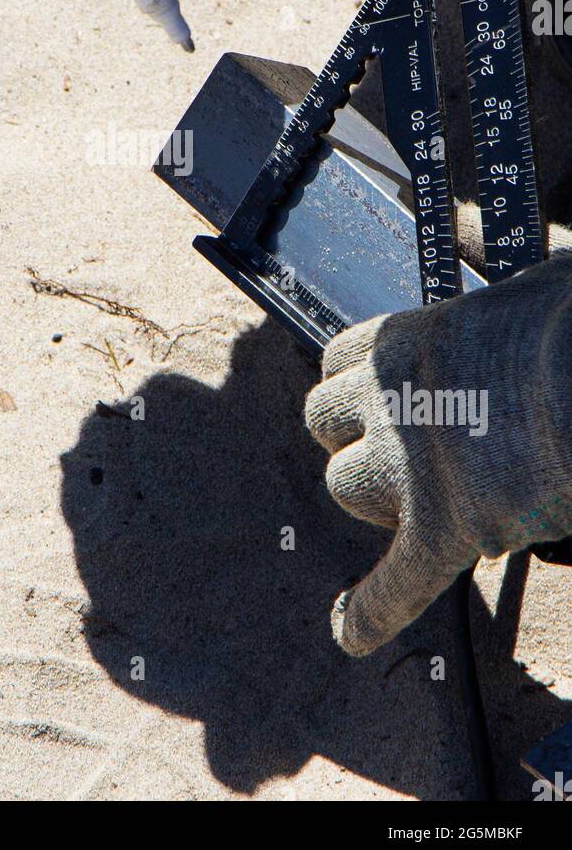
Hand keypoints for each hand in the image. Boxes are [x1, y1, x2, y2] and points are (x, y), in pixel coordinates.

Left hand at [305, 213, 571, 655]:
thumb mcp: (522, 272)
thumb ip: (479, 250)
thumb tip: (464, 216)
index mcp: (402, 341)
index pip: (338, 362)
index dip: (362, 384)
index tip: (388, 396)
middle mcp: (387, 400)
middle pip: (326, 423)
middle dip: (358, 436)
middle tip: (412, 448)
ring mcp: (410, 467)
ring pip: (346, 487)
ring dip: (379, 496)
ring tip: (430, 496)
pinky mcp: (446, 529)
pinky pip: (393, 581)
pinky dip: (371, 611)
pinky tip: (349, 633)